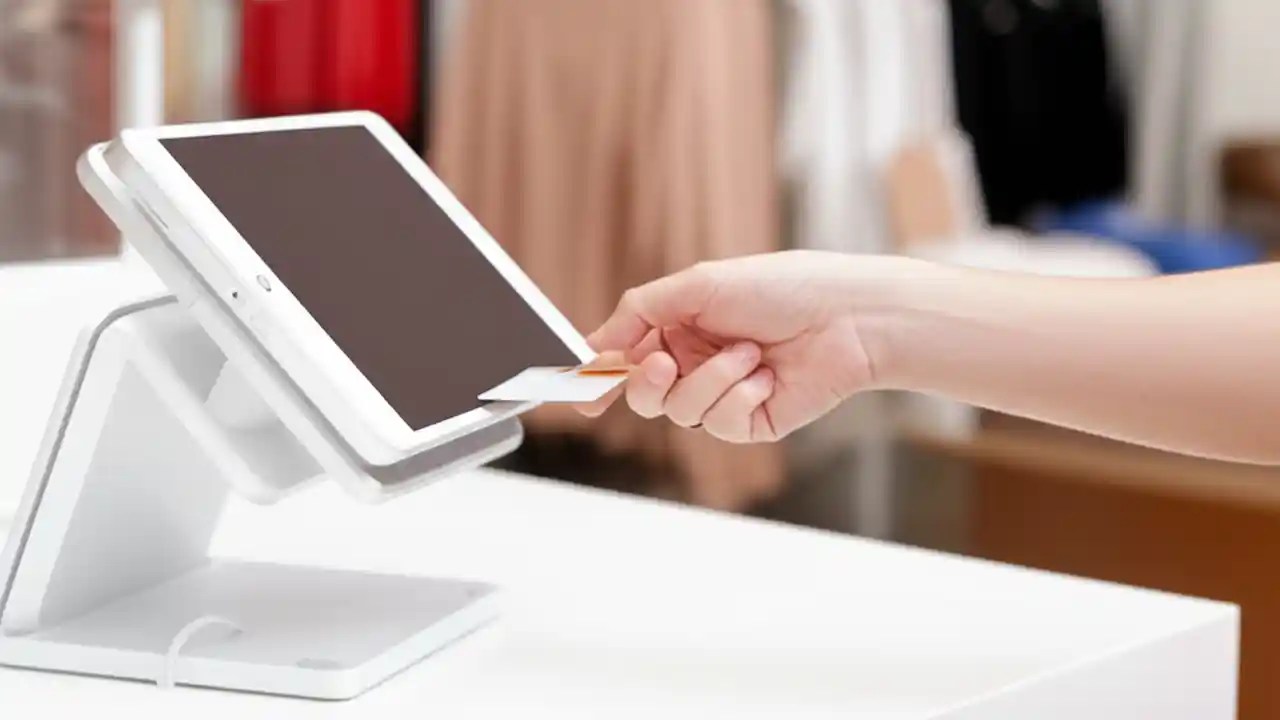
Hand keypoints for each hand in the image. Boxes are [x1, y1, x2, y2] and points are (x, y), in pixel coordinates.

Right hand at [580, 251, 908, 441]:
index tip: (577, 387)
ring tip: (748, 353)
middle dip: (647, 382)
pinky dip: (739, 396)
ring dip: (711, 380)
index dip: (600, 374)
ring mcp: (725, 395)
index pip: (627, 356)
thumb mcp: (700, 283)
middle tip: (663, 363)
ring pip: (681, 410)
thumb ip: (639, 311)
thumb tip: (595, 342)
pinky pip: (720, 423)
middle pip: (644, 394)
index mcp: (682, 327)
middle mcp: (699, 363)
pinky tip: (766, 376)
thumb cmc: (784, 287)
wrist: (848, 317)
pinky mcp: (752, 422)